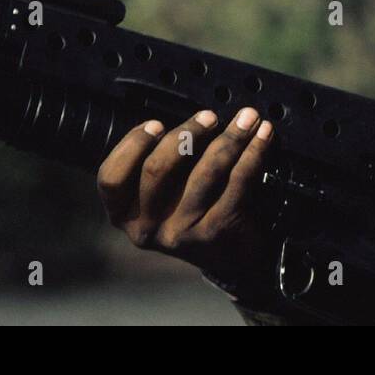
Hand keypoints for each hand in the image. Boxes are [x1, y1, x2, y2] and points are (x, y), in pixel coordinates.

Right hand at [96, 107, 275, 280]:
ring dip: (230, 137)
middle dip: (185, 134)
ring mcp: (182, 232)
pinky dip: (254, 152)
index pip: (111, 179)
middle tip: (209, 116)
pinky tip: (264, 134)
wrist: (232, 258)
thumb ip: (161, 164)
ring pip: (205, 173)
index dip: (131, 146)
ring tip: (247, 118)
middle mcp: (148, 228)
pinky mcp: (217, 231)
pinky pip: (238, 182)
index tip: (155, 123)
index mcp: (126, 214)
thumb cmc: (193, 210)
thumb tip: (188, 116)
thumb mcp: (164, 196)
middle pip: (157, 170)